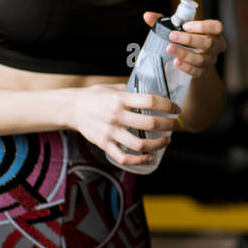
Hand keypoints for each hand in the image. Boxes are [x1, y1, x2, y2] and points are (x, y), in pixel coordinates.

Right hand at [66, 83, 180, 166]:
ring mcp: (110, 132)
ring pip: (140, 144)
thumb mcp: (113, 88)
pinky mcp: (104, 144)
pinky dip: (139, 160)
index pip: (150, 101)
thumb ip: (132, 91)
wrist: (71, 108)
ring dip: (158, 144)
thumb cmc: (96, 96)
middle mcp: (116, 115)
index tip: (176, 108)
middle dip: (168, 125)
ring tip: (167, 140)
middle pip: (149, 124)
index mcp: (120, 98)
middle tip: (176, 125)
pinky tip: (150, 157)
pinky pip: (124, 157)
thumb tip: (154, 90)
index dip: (168, 105)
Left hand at [144, 10, 224, 78]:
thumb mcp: (180, 29)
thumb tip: (147, 16)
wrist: (193, 62)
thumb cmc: (187, 40)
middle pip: (208, 43)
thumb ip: (165, 21)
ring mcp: (210, 61)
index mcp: (214, 33)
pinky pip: (197, 72)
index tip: (185, 25)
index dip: (202, 26)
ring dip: (185, 53)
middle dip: (190, 39)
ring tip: (169, 49)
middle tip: (172, 36)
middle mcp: (215, 47)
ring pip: (201, 59)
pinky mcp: (203, 72)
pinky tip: (176, 62)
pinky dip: (186, 67)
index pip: (216, 27)